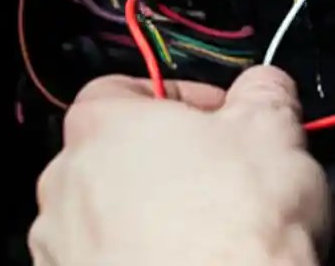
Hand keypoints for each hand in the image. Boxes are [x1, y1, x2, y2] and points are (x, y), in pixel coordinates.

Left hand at [29, 67, 330, 265]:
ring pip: (104, 216)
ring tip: (204, 236)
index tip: (219, 118)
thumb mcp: (273, 130)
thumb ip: (263, 93)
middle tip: (218, 178)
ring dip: (144, 219)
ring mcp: (61, 245)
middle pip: (113, 155)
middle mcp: (64, 182)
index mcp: (100, 124)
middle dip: (163, 162)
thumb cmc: (235, 227)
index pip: (124, 88)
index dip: (179, 99)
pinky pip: (102, 264)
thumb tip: (264, 87)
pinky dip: (135, 262)